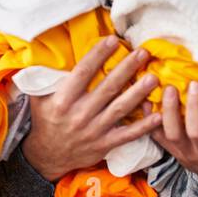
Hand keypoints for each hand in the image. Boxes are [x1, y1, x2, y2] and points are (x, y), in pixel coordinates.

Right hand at [19, 37, 164, 180]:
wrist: (47, 156)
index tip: (113, 40)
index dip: (98, 55)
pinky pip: (127, 135)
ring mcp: (94, 130)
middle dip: (126, 68)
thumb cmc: (46, 121)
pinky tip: (158, 115)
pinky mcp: (104, 144)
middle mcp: (79, 114)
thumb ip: (45, 78)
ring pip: (120, 108)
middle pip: (107, 87)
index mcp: (63, 100)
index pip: (83, 72)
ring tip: (153, 78)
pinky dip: (143, 126)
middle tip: (142, 53)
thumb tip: (48, 53)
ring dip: (138, 93)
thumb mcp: (39, 98)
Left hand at [143, 68, 197, 187]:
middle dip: (194, 107)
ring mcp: (186, 153)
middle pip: (197, 130)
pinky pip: (157, 137)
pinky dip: (148, 120)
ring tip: (167, 88)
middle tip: (193, 82)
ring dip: (169, 111)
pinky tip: (144, 101)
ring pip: (173, 133)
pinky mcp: (172, 152)